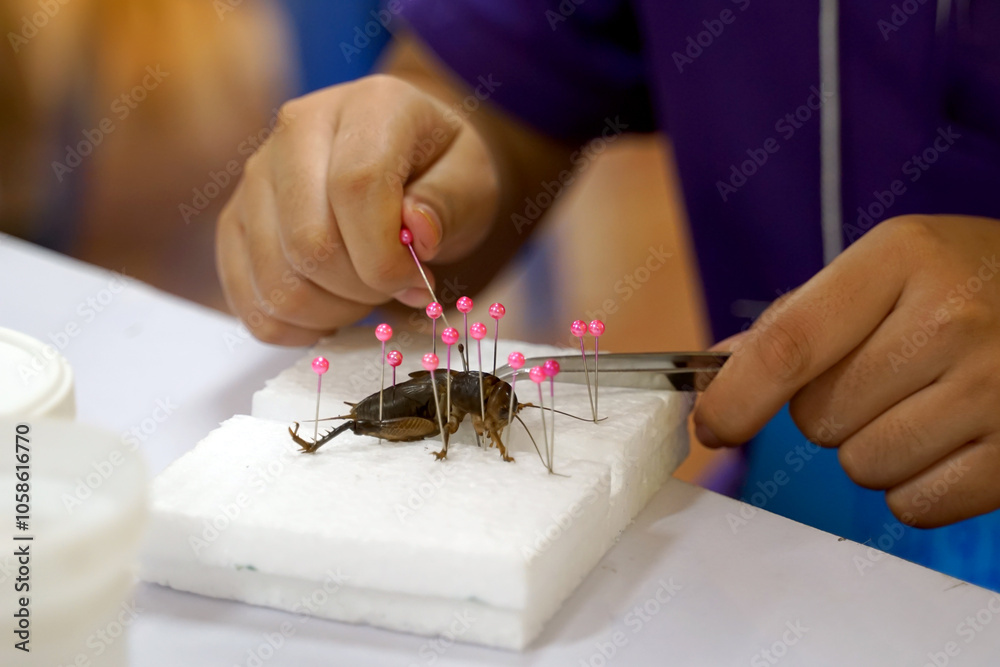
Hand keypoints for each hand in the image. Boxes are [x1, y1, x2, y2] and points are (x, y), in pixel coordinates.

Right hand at [216, 74, 498, 344]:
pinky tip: (330, 308)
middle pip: (309, 243)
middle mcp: (296, 128)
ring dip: (331, 312)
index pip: (356, 188)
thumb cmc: (440, 171)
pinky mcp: (234, 219)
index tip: (418, 281)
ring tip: (364, 293)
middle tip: (394, 287)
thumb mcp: (471, 179)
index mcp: (368, 105)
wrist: (405, 161)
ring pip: (277, 282)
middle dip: (362, 290)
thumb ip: (449, 203)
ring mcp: (256, 174)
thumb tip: (416, 231)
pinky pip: (249, 300)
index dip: (387, 256)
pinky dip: (294, 326)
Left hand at [694, 215, 999, 526]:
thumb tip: (719, 372)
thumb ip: (802, 317)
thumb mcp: (891, 265)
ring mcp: (994, 389)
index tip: (711, 426)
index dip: (735, 398)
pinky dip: (917, 484)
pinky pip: (915, 504)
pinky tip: (950, 437)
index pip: (789, 346)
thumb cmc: (971, 281)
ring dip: (873, 447)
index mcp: (902, 257)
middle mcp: (951, 318)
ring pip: (862, 466)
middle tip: (883, 375)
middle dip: (828, 409)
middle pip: (818, 417)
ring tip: (923, 402)